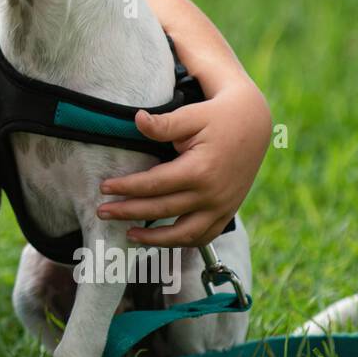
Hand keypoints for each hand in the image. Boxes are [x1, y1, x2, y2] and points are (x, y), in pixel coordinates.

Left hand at [95, 79, 271, 246]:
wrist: (255, 122)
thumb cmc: (219, 115)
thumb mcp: (192, 114)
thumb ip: (164, 124)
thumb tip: (137, 119)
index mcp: (200, 170)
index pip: (153, 185)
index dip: (126, 188)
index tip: (104, 188)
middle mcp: (212, 194)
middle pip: (161, 211)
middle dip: (128, 213)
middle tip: (102, 213)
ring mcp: (222, 206)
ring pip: (184, 234)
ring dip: (154, 239)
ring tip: (129, 235)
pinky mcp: (228, 210)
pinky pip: (204, 236)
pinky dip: (182, 242)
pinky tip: (162, 240)